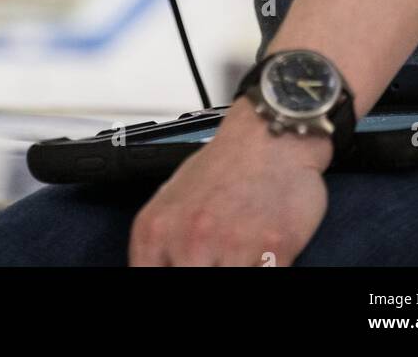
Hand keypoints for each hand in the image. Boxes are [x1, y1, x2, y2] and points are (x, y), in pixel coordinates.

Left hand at [128, 96, 330, 266]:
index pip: (145, 279)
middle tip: (215, 258)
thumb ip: (161, 243)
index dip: (165, 277)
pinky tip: (260, 253)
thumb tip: (159, 266)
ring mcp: (230, 249)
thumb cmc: (226, 162)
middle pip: (185, 283)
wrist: (271, 134)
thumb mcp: (173, 197)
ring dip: (234, 268)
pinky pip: (264, 278)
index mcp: (156, 230)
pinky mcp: (272, 253)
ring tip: (239, 252)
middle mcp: (188, 242)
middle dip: (205, 270)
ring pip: (227, 283)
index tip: (180, 268)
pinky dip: (263, 267)